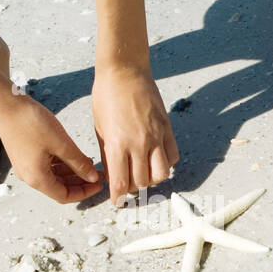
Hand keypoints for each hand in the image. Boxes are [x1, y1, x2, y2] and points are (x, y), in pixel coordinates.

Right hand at [0, 94, 103, 203]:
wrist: (5, 103)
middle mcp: (29, 176)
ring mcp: (25, 166)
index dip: (84, 192)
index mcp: (37, 178)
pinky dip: (60, 164)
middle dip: (79, 182)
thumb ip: (79, 163)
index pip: (64, 196)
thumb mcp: (62, 143)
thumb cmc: (30, 122)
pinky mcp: (24, 155)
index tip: (98, 184)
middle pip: (59, 188)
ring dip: (71, 173)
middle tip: (96, 174)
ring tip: (88, 163)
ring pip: (53, 177)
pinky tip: (72, 155)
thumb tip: (92, 177)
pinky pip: (46, 166)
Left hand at [91, 63, 179, 203]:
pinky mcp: (167, 128)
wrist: (124, 70)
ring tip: (142, 172)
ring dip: (151, 179)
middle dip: (132, 188)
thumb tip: (112, 175)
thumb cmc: (106, 96)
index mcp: (117, 143)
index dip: (118, 196)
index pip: (120, 182)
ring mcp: (156, 136)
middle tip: (126, 183)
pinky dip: (166, 164)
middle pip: (142, 182)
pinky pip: (173, 156)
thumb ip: (108, 154)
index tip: (116, 201)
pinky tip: (155, 159)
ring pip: (161, 174)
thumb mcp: (99, 128)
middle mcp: (139, 143)